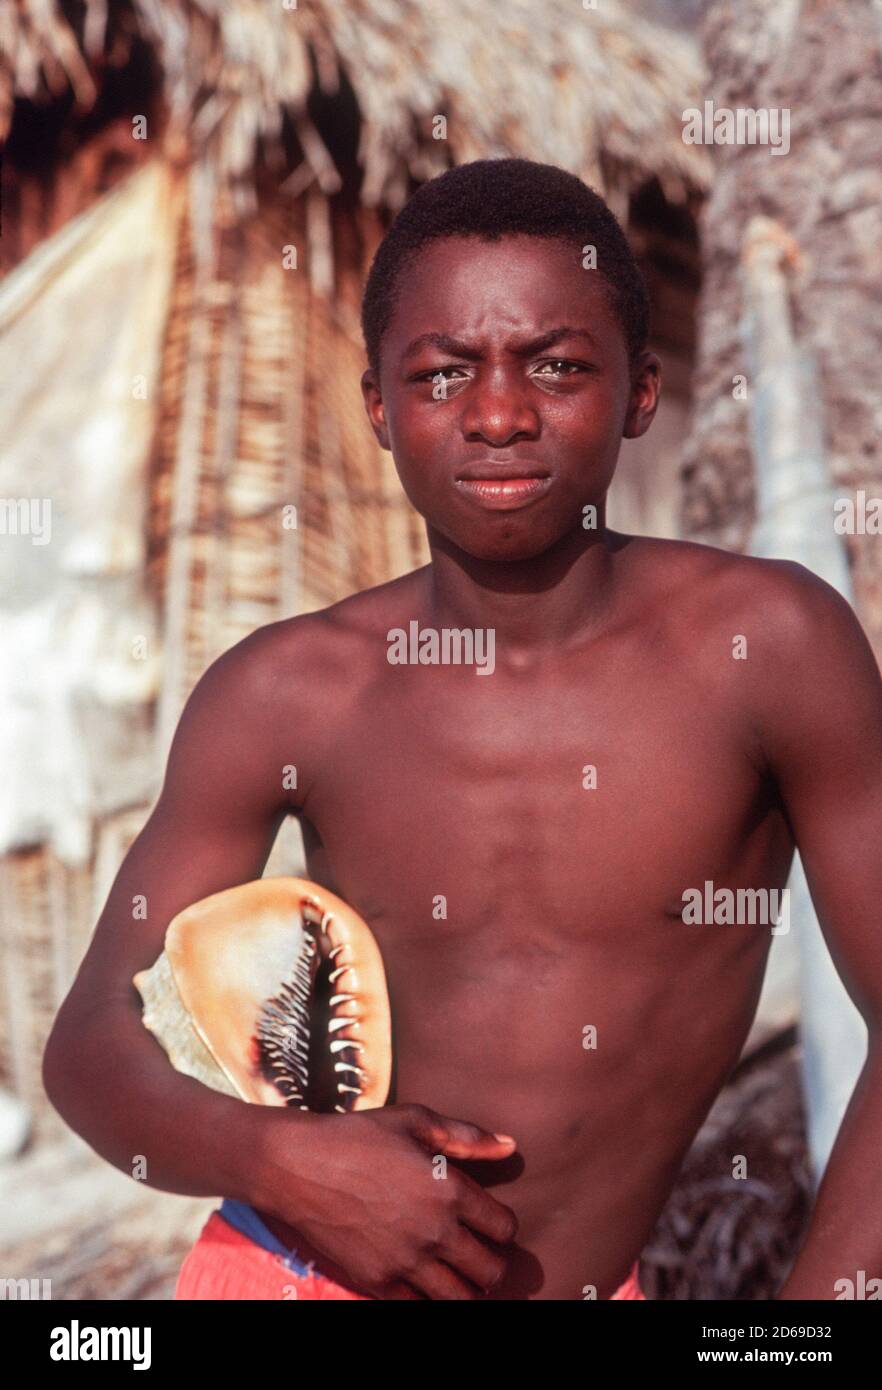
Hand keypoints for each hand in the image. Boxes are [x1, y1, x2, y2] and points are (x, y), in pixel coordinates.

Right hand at [256, 1103, 517, 1298]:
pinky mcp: (377, 1281)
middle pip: (490, 1270)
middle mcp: (434, 1232)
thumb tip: (510, 1147)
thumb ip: (466, 1136)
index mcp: (449, 1191)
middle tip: (481, 1253)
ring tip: (459, 1273)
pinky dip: (428, 1297)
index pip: (503, 1227)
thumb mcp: (415, 1120)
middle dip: (493, 1262)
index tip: (491, 1222)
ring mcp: (405, 1262)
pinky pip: (419, 1306)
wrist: (297, 1166)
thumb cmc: (357, 1136)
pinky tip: (423, 1279)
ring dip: (467, 1288)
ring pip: (460, 1298)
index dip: (503, 1225)